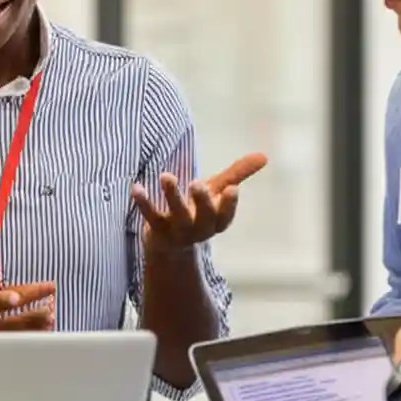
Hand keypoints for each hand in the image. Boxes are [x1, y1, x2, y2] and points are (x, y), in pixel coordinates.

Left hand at [132, 152, 267, 251]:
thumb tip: (264, 156)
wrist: (170, 244)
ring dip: (172, 196)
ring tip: (166, 176)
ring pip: (176, 215)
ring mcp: (178, 231)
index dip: (229, 205)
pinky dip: (143, 202)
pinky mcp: (157, 230)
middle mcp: (199, 228)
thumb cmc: (198, 210)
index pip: (226, 216)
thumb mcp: (217, 191)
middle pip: (204, 218)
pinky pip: (150, 217)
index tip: (232, 189)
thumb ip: (238, 174)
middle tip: (197, 183)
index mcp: (216, 220)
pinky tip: (136, 187)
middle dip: (202, 201)